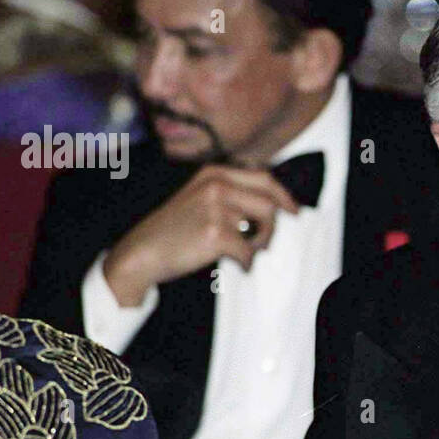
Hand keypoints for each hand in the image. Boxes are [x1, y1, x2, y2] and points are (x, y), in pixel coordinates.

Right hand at [103, 164, 299, 304]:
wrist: (143, 251)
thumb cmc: (176, 231)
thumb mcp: (200, 198)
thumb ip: (232, 195)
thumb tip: (275, 206)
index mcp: (215, 173)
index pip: (264, 178)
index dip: (284, 196)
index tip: (295, 211)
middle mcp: (217, 184)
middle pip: (270, 203)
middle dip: (272, 227)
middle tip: (263, 244)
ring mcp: (216, 207)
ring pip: (264, 227)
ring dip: (260, 244)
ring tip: (245, 253)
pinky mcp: (215, 233)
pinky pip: (249, 251)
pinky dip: (246, 263)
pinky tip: (236, 266)